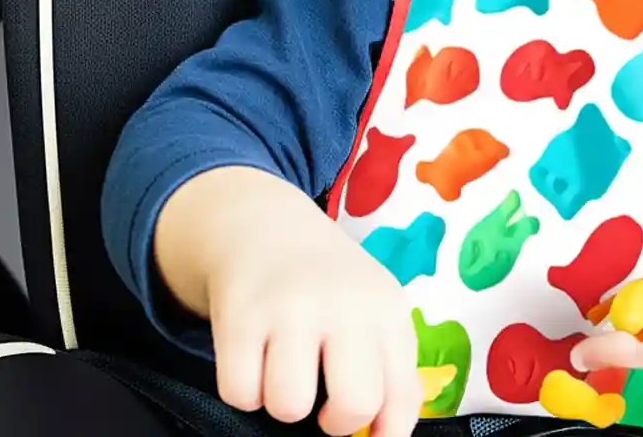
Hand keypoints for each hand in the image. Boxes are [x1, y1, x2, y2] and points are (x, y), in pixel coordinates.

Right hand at [156, 167, 422, 436]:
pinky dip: (244, 390)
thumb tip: (386, 434)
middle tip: (325, 406)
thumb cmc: (331, 285)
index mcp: (387, 310)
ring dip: (284, 405)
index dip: (387, 433)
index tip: (370, 435)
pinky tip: (254, 362)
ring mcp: (291, 310)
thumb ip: (390, 367)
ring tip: (285, 375)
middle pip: (355, 404)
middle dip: (337, 423)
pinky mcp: (239, 317)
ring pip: (289, 406)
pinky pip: (240, 394)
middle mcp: (344, 307)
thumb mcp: (375, 310)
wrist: (266, 226)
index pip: (402, 395)